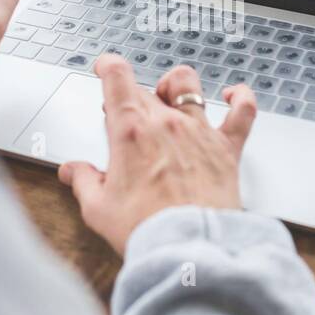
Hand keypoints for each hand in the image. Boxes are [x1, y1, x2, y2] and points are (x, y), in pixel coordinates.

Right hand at [59, 56, 257, 254]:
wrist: (189, 248)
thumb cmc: (147, 229)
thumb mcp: (98, 208)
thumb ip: (83, 182)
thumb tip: (72, 171)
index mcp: (131, 131)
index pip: (117, 78)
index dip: (109, 66)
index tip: (105, 67)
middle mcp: (166, 123)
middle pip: (146, 89)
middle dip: (131, 96)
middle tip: (124, 114)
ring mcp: (198, 132)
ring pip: (188, 85)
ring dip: (175, 84)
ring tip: (168, 92)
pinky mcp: (226, 148)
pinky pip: (242, 111)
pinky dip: (241, 98)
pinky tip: (234, 95)